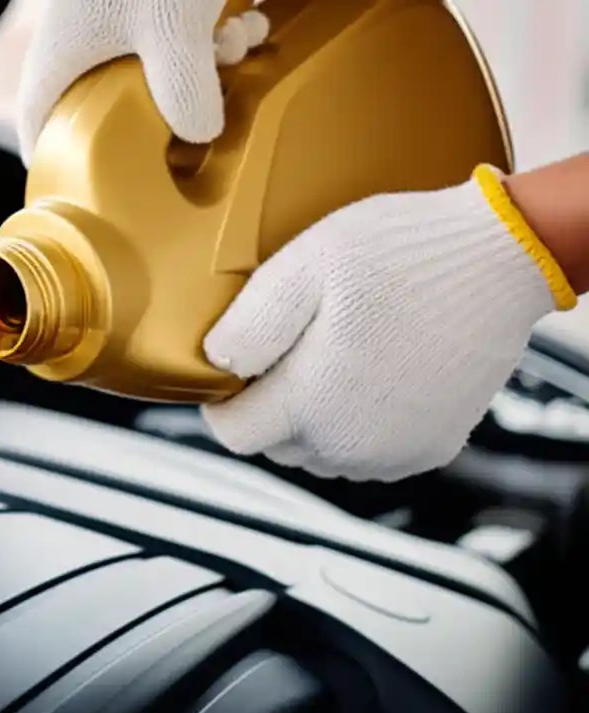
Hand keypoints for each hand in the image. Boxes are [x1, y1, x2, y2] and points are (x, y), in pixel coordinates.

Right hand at [16, 0, 268, 163]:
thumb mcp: (173, 24)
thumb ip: (185, 89)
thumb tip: (202, 135)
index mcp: (62, 52)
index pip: (38, 125)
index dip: (54, 163)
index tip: (83, 193)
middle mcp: (83, 35)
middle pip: (108, 101)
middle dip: (165, 114)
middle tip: (203, 120)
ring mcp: (121, 13)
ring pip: (155, 65)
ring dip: (204, 70)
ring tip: (239, 45)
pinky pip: (180, 32)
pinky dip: (212, 35)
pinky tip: (246, 19)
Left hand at [200, 165, 577, 480]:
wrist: (502, 257)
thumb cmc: (402, 252)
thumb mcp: (306, 265)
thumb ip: (251, 322)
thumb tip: (216, 363)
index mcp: (312, 402)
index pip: (234, 434)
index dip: (222, 401)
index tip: (236, 367)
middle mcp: (350, 444)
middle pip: (275, 445)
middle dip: (269, 406)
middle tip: (290, 348)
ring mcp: (395, 452)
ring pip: (320, 454)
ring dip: (312, 420)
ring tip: (332, 358)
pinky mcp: (431, 448)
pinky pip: (368, 454)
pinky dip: (358, 425)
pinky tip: (369, 376)